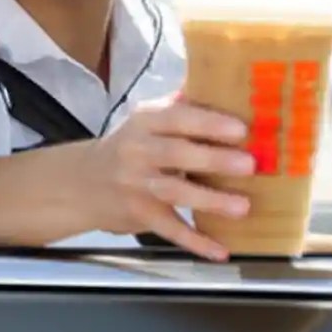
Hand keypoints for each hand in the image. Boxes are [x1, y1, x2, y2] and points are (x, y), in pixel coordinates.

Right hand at [81, 92, 254, 260]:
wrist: (81, 184)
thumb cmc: (127, 147)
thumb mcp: (145, 120)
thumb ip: (179, 107)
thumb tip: (218, 81)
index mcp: (144, 122)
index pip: (177, 118)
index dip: (208, 123)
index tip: (240, 129)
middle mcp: (138, 151)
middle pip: (176, 154)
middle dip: (214, 159)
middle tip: (250, 164)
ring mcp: (137, 185)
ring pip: (175, 192)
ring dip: (210, 200)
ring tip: (242, 206)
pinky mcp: (139, 215)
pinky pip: (169, 229)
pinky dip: (195, 241)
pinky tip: (220, 250)